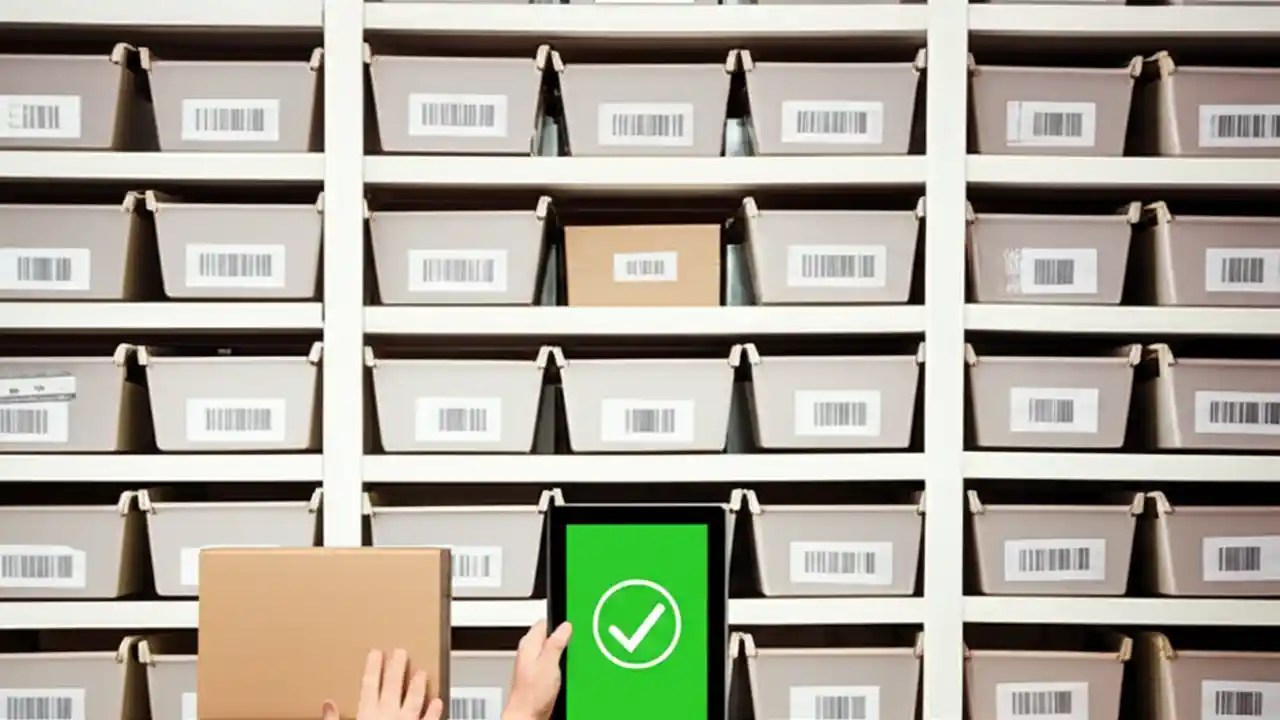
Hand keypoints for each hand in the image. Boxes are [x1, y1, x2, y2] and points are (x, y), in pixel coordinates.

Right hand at [322, 649, 442, 719]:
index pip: (368, 687)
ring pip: (413, 701)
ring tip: (422, 672)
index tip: (375, 654)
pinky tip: (438, 701)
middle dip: (396, 668)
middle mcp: (386, 718)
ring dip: (417, 686)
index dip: (372, 668)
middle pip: (392, 687)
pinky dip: (433, 712)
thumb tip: (328, 704)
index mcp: (366, 717)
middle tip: (401, 652)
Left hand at [502, 620, 571, 719]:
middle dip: (563, 639)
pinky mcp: (540, 675)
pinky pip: (553, 663)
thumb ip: (555, 643)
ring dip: (562, 654)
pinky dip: (561, 665)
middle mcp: (529, 652)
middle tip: (573, 645)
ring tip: (569, 661)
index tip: (572, 627)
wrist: (528, 716)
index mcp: (529, 643)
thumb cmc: (532, 694)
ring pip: (552, 650)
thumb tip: (565, 626)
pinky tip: (565, 672)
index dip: (559, 623)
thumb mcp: (549, 663)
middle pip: (549, 636)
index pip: (544, 622)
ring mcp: (534, 664)